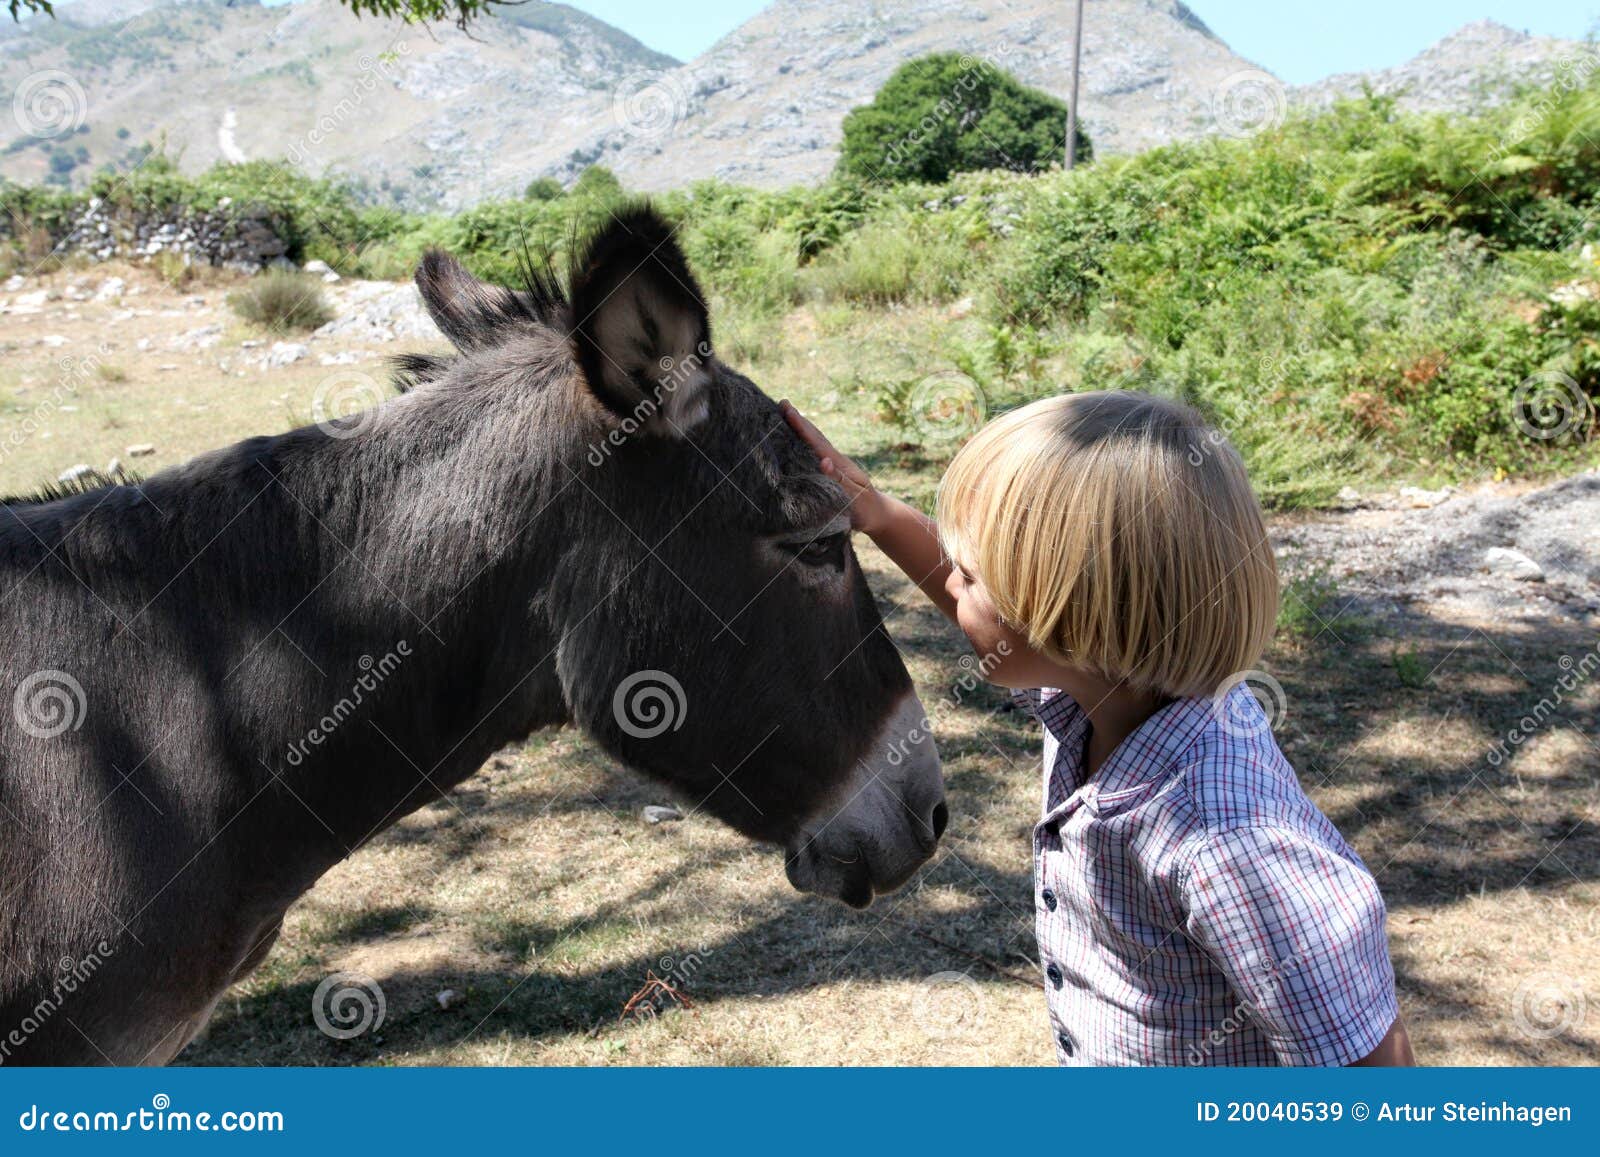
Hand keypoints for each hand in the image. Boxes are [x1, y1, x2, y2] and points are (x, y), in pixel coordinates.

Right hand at [778, 400, 890, 535]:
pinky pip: (815, 455)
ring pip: (815, 444)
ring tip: (787, 415)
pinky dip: (804, 444)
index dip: (802, 427)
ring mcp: (834, 466)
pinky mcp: (832, 474)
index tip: (788, 410)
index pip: (817, 443)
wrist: (879, 516)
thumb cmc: (866, 509)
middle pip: (815, 437)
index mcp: (839, 464)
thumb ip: (839, 479)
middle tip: (783, 403)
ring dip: (801, 429)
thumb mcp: (854, 497)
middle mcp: (835, 461)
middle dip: (799, 421)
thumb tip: (824, 461)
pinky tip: (796, 441)